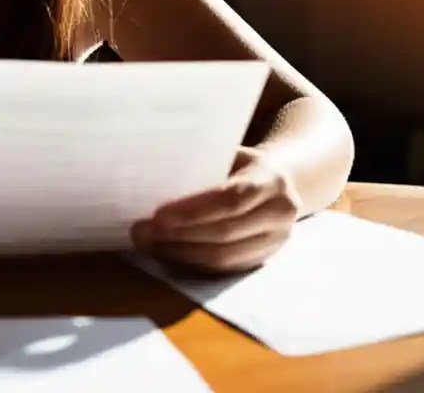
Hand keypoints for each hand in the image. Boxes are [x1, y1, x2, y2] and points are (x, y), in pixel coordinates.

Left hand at [131, 147, 302, 274]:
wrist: (283, 182)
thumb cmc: (242, 163)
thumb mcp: (229, 153)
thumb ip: (202, 164)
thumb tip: (152, 176)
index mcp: (271, 180)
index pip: (231, 199)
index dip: (193, 210)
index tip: (157, 214)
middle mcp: (279, 213)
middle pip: (224, 233)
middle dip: (178, 236)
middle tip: (141, 232)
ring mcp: (274, 242)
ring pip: (223, 258)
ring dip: (180, 254)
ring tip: (148, 244)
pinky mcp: (262, 261)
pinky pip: (222, 270)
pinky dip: (191, 264)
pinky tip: (166, 254)